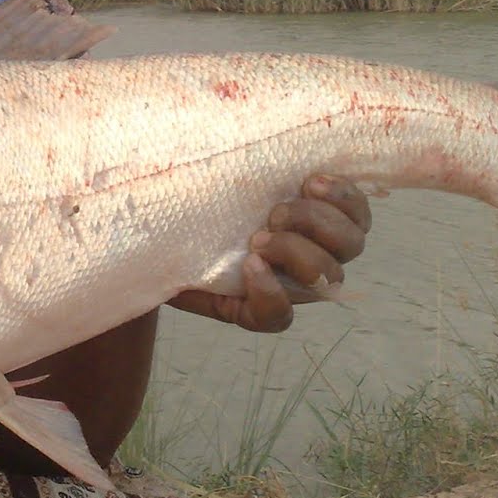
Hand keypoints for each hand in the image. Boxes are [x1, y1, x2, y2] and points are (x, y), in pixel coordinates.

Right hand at [170, 174, 369, 332]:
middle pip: (324, 280)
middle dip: (294, 252)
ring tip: (284, 204)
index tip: (248, 263)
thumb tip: (138, 261)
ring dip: (319, 224)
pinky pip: (359, 215)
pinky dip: (343, 198)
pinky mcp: (333, 214)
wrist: (198, 197)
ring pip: (349, 248)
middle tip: (261, 231)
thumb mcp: (165, 252)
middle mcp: (294, 279)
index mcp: (253, 299)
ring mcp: (319, 247)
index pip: (275, 315)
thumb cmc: (177, 230)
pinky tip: (312, 181)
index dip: (269, 295)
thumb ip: (165, 264)